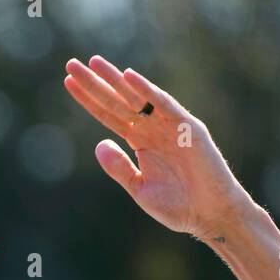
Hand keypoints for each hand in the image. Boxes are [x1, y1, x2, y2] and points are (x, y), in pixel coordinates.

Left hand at [64, 55, 253, 240]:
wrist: (211, 216)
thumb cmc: (179, 206)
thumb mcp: (139, 188)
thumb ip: (119, 168)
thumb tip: (98, 145)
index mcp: (141, 141)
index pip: (110, 115)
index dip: (90, 100)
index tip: (68, 83)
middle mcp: (153, 128)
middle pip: (118, 101)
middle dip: (95, 83)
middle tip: (71, 64)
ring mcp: (170, 125)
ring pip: (138, 97)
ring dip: (115, 79)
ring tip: (93, 63)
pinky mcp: (188, 128)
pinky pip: (164, 105)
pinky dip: (147, 91)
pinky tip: (127, 77)